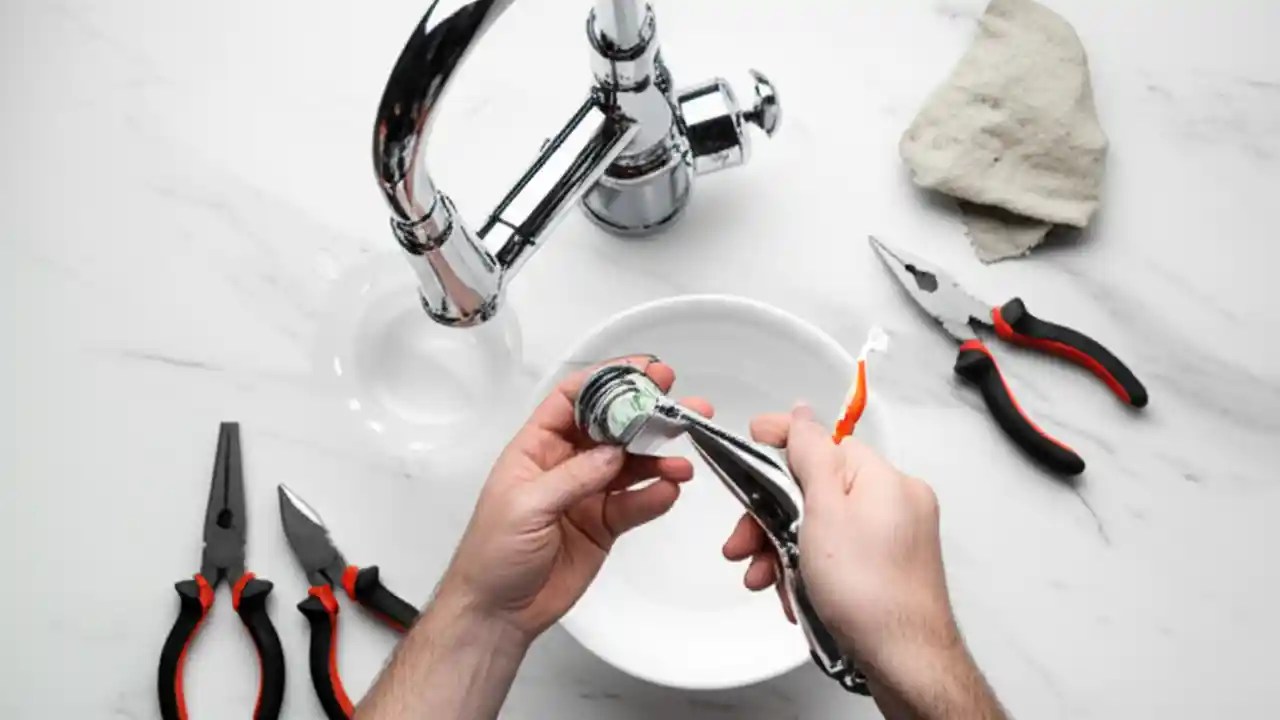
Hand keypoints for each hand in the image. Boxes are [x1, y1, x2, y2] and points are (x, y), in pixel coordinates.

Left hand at [439, 356, 711, 641]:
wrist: (497, 611)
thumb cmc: (492, 554)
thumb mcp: (527, 506)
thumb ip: (574, 477)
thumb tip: (613, 453)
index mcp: (536, 448)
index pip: (573, 399)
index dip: (607, 380)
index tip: (641, 371)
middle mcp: (564, 464)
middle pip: (611, 427)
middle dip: (645, 414)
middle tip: (679, 406)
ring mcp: (587, 494)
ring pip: (631, 465)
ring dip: (659, 458)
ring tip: (683, 460)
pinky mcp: (603, 524)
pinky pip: (636, 503)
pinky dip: (655, 496)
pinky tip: (669, 490)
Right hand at [721, 405, 957, 673]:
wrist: (905, 660)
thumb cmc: (869, 591)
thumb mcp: (824, 510)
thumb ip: (810, 454)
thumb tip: (802, 413)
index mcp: (884, 479)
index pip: (826, 440)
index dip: (783, 439)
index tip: (753, 435)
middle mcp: (895, 502)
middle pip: (817, 489)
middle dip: (771, 517)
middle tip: (743, 542)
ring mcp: (894, 538)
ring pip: (822, 526)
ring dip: (782, 549)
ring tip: (762, 577)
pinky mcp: (888, 569)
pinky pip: (837, 554)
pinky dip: (809, 569)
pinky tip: (792, 593)